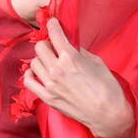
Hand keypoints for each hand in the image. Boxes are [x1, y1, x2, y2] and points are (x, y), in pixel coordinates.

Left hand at [22, 17, 135, 137]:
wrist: (108, 114)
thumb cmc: (107, 88)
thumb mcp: (96, 62)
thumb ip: (79, 51)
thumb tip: (70, 45)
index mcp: (70, 57)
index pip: (54, 34)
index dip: (53, 25)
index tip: (53, 23)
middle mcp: (57, 69)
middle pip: (40, 47)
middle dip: (47, 44)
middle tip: (54, 47)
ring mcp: (50, 85)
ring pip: (34, 63)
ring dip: (41, 59)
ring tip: (49, 62)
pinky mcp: (48, 98)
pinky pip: (29, 82)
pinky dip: (31, 75)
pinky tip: (37, 73)